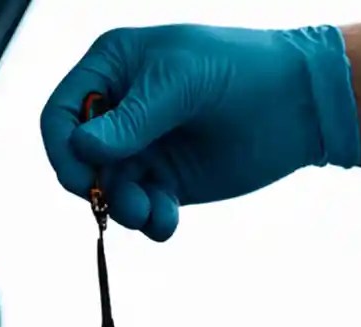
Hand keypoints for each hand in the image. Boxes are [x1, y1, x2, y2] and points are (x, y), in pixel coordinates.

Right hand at [40, 24, 360, 240]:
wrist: (300, 102)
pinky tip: (167, 222)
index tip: (82, 179)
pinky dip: (151, 221)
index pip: (60, 114)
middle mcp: (120, 111)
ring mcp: (143, 149)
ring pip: (109, 192)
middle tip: (124, 204)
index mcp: (112, 69)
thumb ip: (132, 118)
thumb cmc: (240, 70)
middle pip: (78, 161)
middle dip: (96, 187)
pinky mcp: (169, 182)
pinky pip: (144, 210)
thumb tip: (81, 148)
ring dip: (123, 209)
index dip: (62, 149)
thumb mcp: (181, 83)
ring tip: (151, 214)